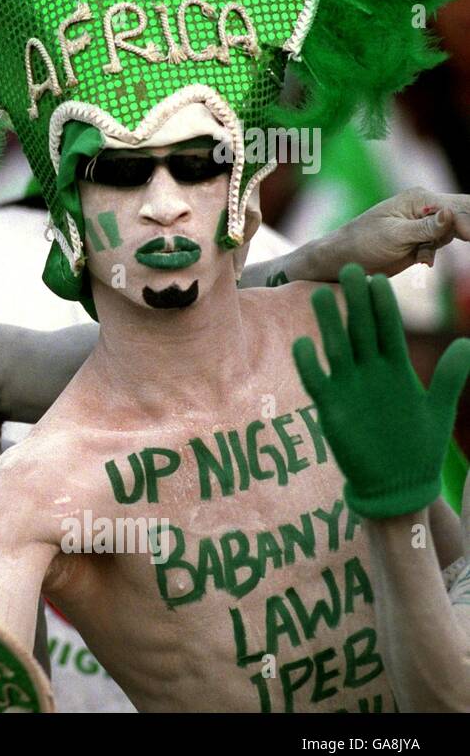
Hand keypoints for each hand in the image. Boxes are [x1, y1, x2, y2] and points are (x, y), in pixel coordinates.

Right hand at [292, 264, 469, 518]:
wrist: (396, 485)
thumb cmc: (418, 448)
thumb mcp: (439, 410)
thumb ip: (449, 376)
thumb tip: (467, 342)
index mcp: (396, 369)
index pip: (388, 329)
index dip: (383, 306)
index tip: (379, 280)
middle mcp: (370, 373)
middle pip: (361, 331)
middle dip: (356, 302)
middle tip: (350, 270)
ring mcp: (349, 388)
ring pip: (337, 349)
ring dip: (330, 323)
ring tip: (323, 295)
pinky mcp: (331, 408)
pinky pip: (316, 380)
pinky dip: (309, 363)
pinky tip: (303, 343)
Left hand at [321, 188, 469, 277]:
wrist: (343, 259)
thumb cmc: (362, 243)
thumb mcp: (394, 236)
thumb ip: (425, 228)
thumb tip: (451, 214)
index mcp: (419, 199)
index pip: (455, 207)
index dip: (466, 222)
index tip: (468, 236)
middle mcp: (425, 206)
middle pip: (461, 213)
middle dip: (464, 228)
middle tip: (456, 240)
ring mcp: (425, 222)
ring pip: (454, 231)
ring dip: (440, 245)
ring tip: (420, 255)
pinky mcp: (422, 239)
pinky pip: (440, 244)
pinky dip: (432, 254)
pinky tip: (420, 262)